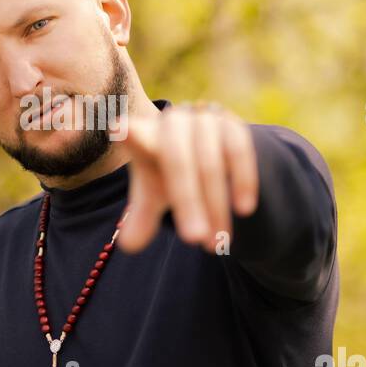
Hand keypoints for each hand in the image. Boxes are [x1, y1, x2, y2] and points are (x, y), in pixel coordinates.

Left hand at [117, 101, 258, 253]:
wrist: (206, 143)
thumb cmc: (171, 172)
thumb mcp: (155, 193)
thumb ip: (142, 216)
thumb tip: (128, 246)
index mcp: (144, 135)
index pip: (133, 133)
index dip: (130, 132)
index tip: (122, 130)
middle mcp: (173, 122)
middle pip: (177, 160)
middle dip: (186, 202)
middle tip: (192, 239)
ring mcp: (203, 119)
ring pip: (210, 161)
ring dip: (215, 204)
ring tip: (215, 242)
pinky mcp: (231, 124)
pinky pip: (239, 149)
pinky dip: (243, 180)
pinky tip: (243, 209)